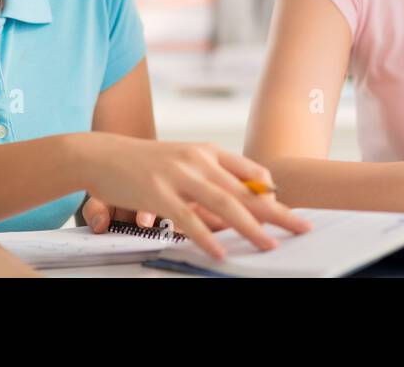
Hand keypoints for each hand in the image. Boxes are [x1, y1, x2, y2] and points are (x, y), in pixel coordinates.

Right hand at [81, 134, 312, 259]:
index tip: (287, 210)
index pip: (251, 172)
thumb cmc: (145, 162)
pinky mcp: (158, 194)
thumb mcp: (183, 160)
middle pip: (246, 191)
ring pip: (224, 204)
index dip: (272, 193)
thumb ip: (210, 177)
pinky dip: (207, 237)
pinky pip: (188, 220)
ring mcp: (179, 176)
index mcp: (208, 151)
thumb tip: (237, 203)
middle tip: (301, 227)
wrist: (102, 154)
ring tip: (270, 245)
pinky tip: (220, 251)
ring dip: (251, 228)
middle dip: (277, 213)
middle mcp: (199, 160)